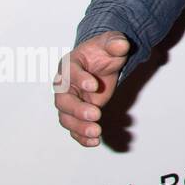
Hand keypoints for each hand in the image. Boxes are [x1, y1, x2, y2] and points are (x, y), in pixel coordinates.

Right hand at [53, 31, 130, 146]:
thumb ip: (115, 43)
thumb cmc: (103, 51)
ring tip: (96, 133)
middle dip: (78, 109)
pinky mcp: (76, 113)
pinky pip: (74, 127)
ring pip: (66, 117)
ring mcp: (69, 101)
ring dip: (79, 127)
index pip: (70, 73)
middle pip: (63, 100)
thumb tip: (122, 44)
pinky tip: (95, 142)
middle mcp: (64, 85)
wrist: (101, 60)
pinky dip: (81, 136)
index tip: (94, 86)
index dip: (80, 79)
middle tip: (96, 114)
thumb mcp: (111, 42)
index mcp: (70, 65)